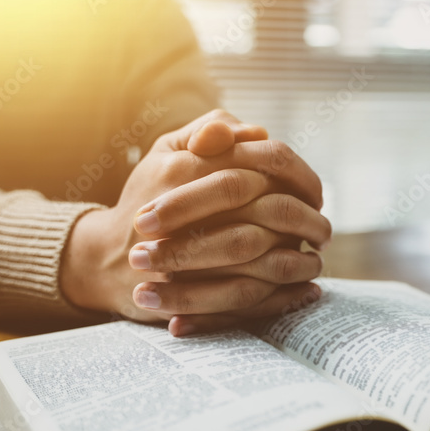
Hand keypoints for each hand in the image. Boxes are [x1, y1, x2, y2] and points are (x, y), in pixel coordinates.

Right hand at [62, 110, 331, 333]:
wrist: (105, 258)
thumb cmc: (147, 197)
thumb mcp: (166, 151)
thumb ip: (209, 132)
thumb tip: (259, 132)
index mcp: (177, 169)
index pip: (254, 165)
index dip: (295, 179)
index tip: (316, 194)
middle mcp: (179, 212)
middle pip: (263, 211)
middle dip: (304, 220)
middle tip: (324, 229)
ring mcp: (182, 258)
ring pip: (260, 257)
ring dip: (299, 259)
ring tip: (317, 257)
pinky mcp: (186, 297)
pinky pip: (248, 298)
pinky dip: (284, 296)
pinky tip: (306, 289)